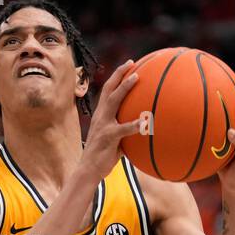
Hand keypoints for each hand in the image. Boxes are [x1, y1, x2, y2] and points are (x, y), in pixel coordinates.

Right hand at [81, 59, 141, 181]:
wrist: (88, 171)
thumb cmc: (103, 157)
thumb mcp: (115, 140)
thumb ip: (126, 132)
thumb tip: (143, 130)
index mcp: (101, 115)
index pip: (108, 91)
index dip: (117, 77)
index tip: (128, 65)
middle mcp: (100, 116)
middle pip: (109, 89)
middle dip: (119, 74)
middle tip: (132, 63)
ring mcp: (103, 125)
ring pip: (113, 101)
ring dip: (124, 88)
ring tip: (137, 77)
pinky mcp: (108, 137)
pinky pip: (123, 129)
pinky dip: (135, 124)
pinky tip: (146, 121)